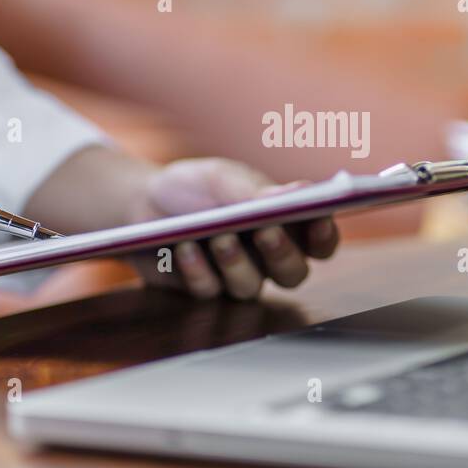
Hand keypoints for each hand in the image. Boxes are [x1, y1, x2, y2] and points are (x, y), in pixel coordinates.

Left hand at [127, 158, 338, 299]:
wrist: (142, 201)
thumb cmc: (195, 186)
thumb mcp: (223, 178)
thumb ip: (256, 190)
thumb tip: (299, 191)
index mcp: (284, 225)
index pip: (320, 242)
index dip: (325, 236)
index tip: (318, 219)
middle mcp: (266, 257)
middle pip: (293, 274)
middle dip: (282, 254)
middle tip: (266, 232)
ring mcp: (236, 276)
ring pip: (250, 287)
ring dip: (236, 262)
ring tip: (218, 237)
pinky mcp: (204, 288)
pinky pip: (209, 290)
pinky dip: (198, 268)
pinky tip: (185, 248)